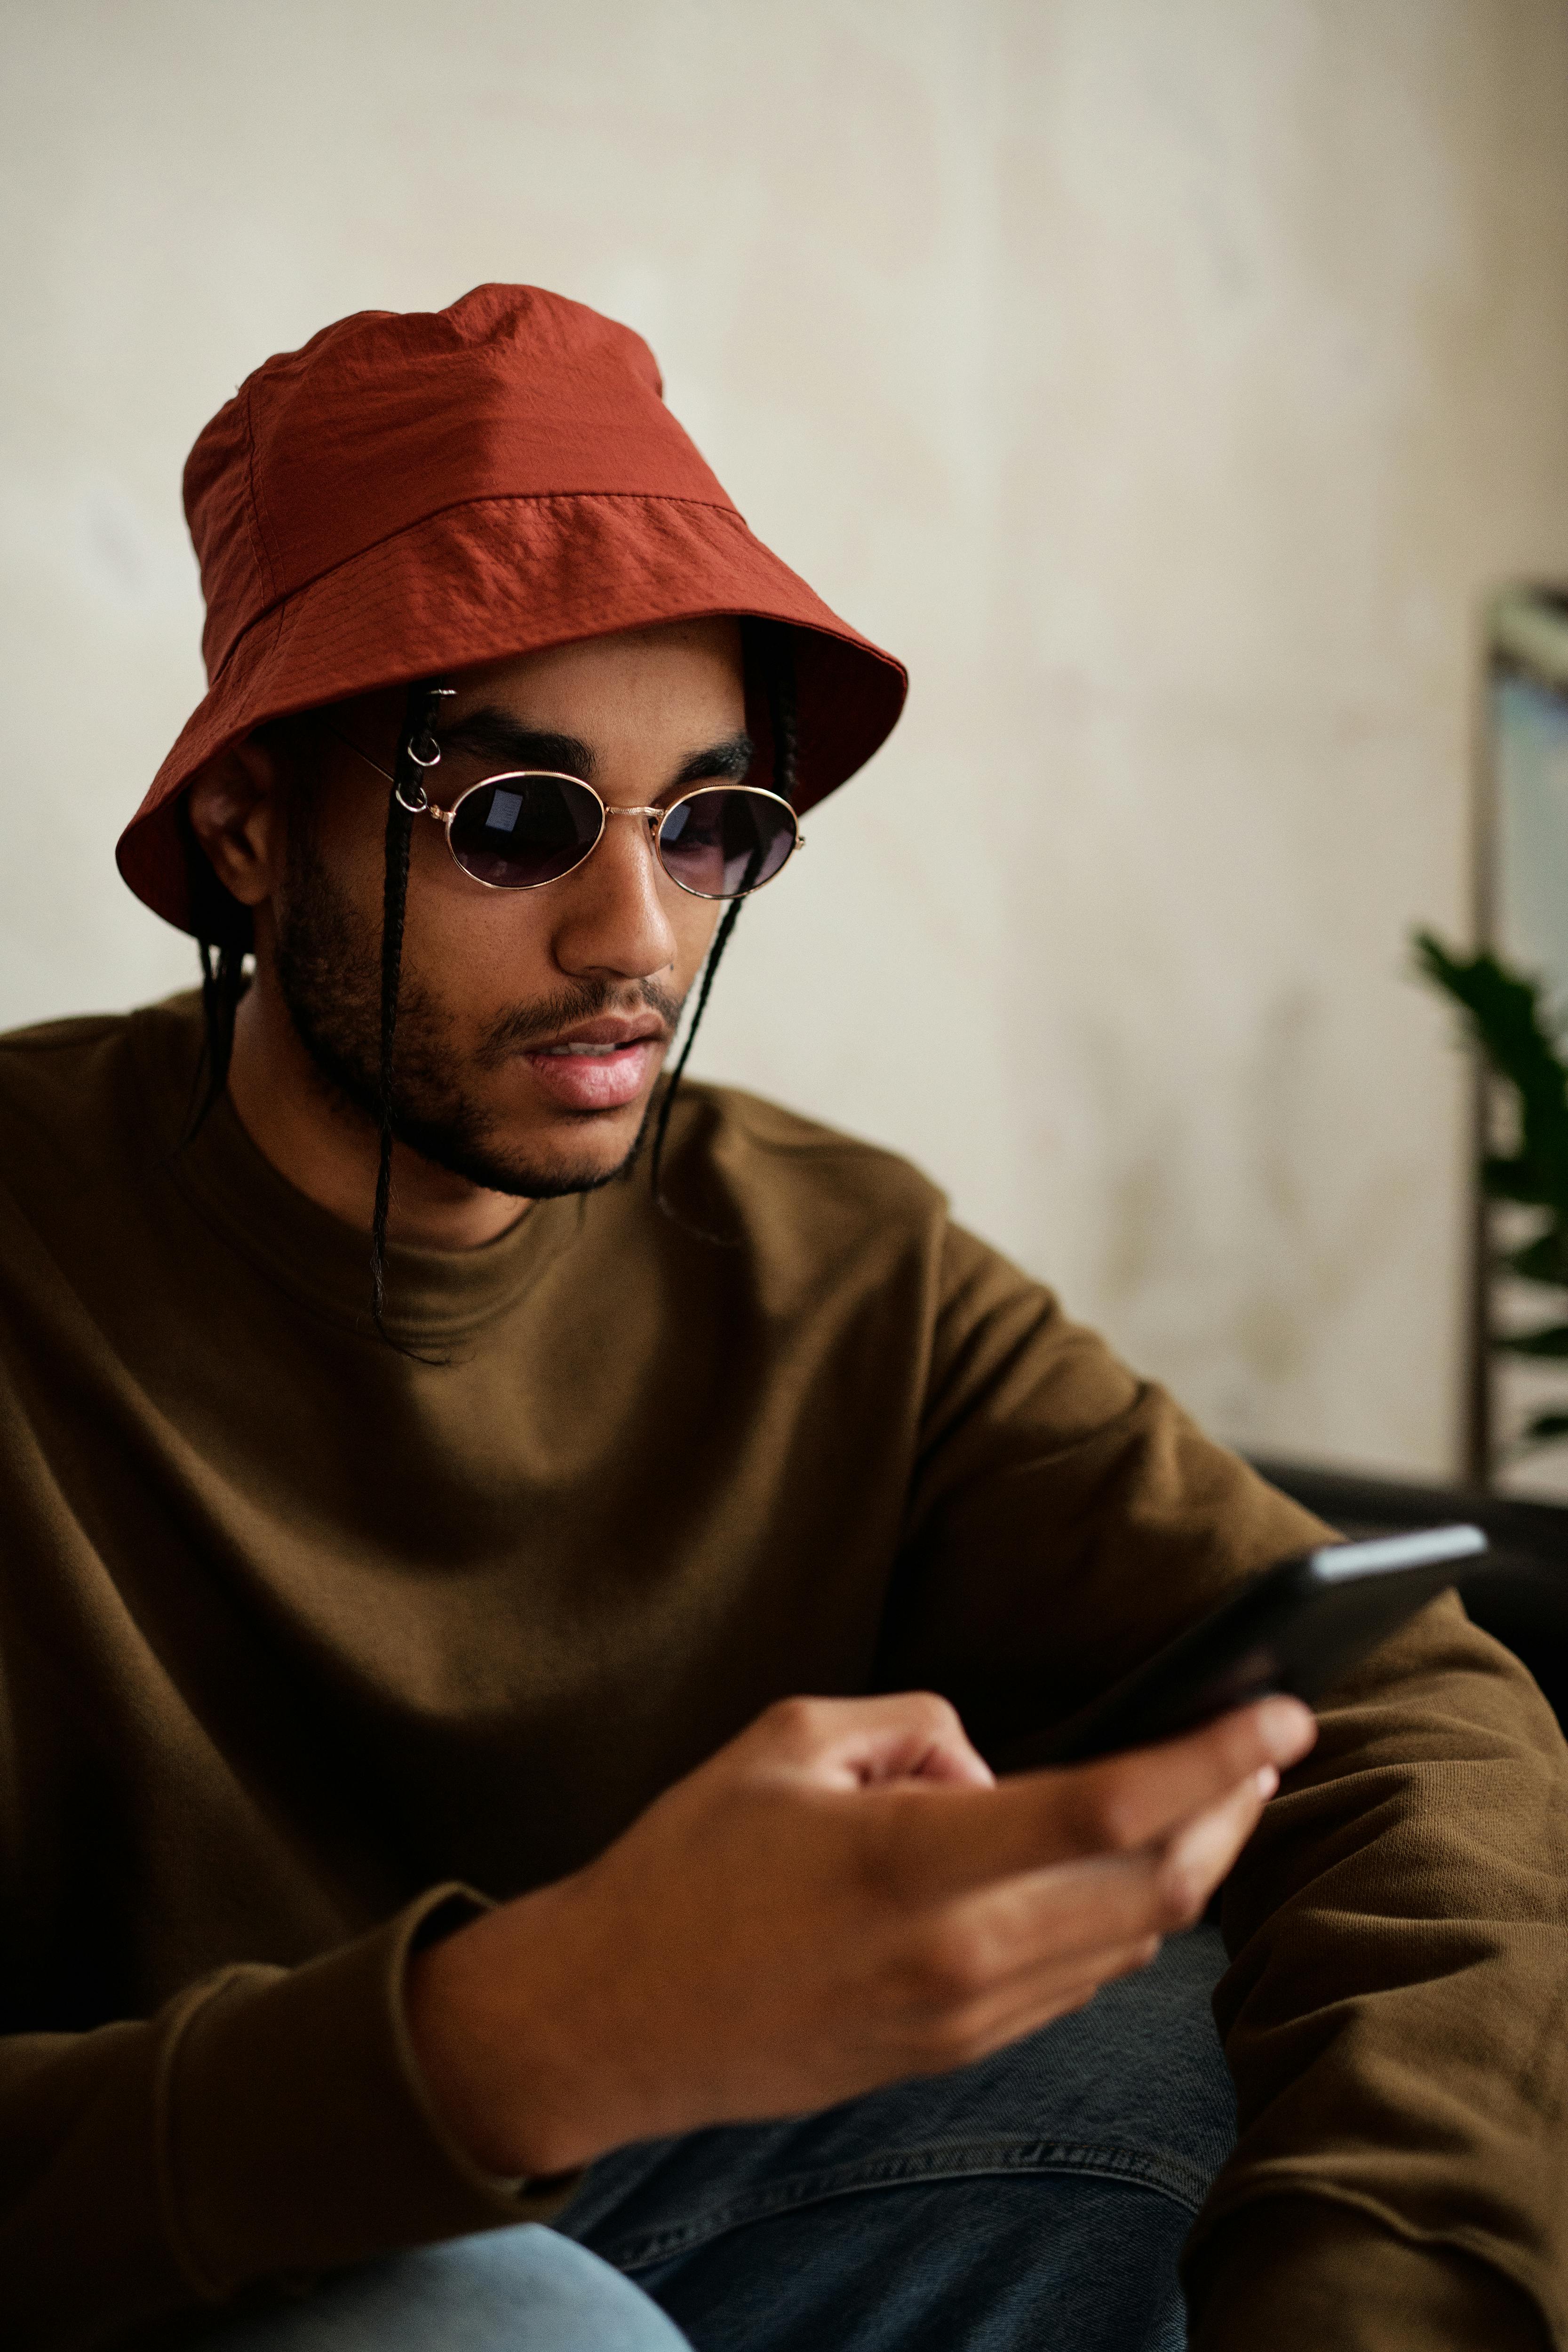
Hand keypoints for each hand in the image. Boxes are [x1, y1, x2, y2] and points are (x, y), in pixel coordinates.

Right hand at [404, 1689, 1315, 2176]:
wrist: (609, 2020)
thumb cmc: (684, 1867)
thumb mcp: (788, 1740)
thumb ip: (912, 1729)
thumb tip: (986, 1763)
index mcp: (914, 1863)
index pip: (1111, 1808)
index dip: (1213, 1758)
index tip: (1280, 1714)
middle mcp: (958, 1955)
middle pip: (1158, 1889)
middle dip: (1232, 1811)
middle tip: (1264, 1747)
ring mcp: (962, 2020)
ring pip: (1131, 1942)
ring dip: (1186, 1866)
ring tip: (1205, 1796)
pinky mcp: (950, 2055)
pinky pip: (1075, 1981)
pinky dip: (1122, 1919)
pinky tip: (1116, 1871)